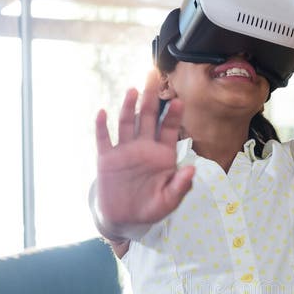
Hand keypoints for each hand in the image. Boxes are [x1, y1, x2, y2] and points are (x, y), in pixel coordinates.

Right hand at [95, 71, 193, 227]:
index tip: (178, 100)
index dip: (173, 115)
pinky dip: (102, 126)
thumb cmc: (150, 209)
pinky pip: (104, 139)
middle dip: (151, 97)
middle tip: (154, 75)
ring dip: (129, 107)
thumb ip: (180, 185)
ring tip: (133, 90)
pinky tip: (102, 112)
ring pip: (127, 123)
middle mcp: (143, 148)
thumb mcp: (169, 201)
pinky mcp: (107, 159)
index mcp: (161, 155)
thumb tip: (192, 169)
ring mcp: (124, 151)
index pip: (168, 130)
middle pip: (148, 117)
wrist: (125, 219)